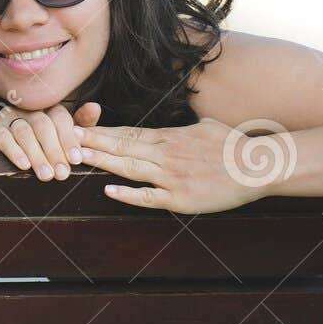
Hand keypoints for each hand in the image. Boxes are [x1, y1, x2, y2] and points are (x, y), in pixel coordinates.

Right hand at [0, 100, 101, 180]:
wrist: (5, 146)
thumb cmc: (42, 140)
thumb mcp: (63, 134)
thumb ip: (82, 125)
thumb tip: (95, 107)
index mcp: (47, 107)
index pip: (60, 118)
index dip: (69, 139)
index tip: (76, 159)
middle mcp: (28, 108)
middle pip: (43, 125)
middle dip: (54, 151)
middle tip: (62, 174)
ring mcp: (8, 117)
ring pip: (24, 132)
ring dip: (37, 155)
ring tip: (46, 176)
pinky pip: (3, 138)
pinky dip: (14, 151)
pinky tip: (23, 165)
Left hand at [76, 117, 288, 212]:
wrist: (257, 166)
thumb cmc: (233, 146)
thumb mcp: (205, 126)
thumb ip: (184, 128)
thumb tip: (175, 127)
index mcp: (170, 137)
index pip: (128, 133)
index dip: (101, 131)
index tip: (78, 127)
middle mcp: (166, 154)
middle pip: (122, 146)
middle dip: (92, 142)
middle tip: (65, 136)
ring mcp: (172, 176)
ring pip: (130, 167)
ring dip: (102, 162)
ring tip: (78, 156)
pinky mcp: (181, 197)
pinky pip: (150, 196)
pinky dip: (129, 193)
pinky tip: (109, 190)